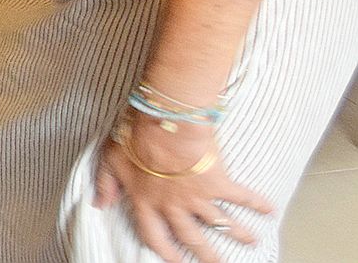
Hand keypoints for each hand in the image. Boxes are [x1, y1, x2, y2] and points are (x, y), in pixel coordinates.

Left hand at [93, 114, 274, 262]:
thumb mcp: (110, 160)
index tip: (173, 261)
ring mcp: (197, 197)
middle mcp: (173, 206)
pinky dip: (257, 204)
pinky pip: (241, 197)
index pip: (154, 235)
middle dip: (206, 256)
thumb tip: (99, 205)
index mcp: (147, 201)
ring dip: (238, 233)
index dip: (163, 250)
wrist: (163, 122)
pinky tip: (270, 210)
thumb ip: (105, 184)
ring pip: (219, 223)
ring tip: (253, 242)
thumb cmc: (134, 136)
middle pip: (191, 239)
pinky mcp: (218, 183)